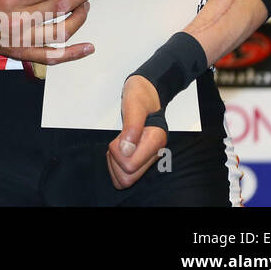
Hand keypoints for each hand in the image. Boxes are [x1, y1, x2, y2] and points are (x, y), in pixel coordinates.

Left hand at [107, 74, 167, 189]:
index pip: (130, 166)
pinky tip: (119, 147)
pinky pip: (126, 173)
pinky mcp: (142, 157)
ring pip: (126, 179)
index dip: (117, 154)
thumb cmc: (141, 95)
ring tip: (118, 143)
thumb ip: (131, 127)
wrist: (147, 91)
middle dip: (115, 162)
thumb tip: (126, 150)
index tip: (118, 138)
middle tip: (116, 142)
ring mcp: (148, 156)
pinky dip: (116, 163)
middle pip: (128, 178)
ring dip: (115, 163)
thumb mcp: (133, 104)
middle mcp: (154, 152)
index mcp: (156, 141)